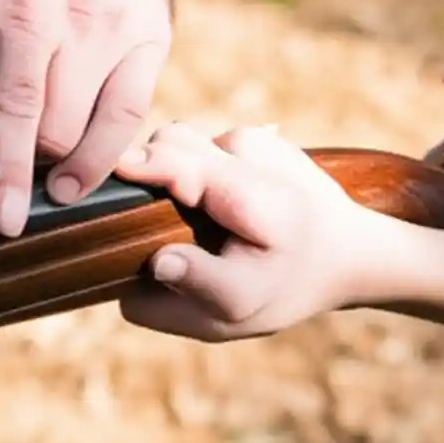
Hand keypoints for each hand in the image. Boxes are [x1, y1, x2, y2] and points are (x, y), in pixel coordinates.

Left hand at [0, 0, 171, 236]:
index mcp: (22, 5)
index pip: (17, 107)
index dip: (7, 170)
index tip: (5, 221)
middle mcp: (83, 20)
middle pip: (59, 131)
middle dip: (31, 168)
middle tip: (7, 183)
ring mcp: (128, 31)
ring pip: (104, 133)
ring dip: (74, 167)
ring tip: (50, 184)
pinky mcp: (157, 39)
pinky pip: (137, 114)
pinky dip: (112, 148)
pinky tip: (88, 162)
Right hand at [112, 124, 377, 341]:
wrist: (348, 252)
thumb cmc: (290, 286)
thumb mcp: (243, 306)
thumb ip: (192, 289)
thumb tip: (149, 266)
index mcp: (250, 193)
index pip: (178, 159)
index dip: (134, 166)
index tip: (95, 171)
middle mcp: (250, 151)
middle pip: (169, 142)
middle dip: (146, 174)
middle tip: (142, 222)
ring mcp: (253, 138)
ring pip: (181, 142)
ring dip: (171, 178)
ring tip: (189, 222)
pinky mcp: (253, 136)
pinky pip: (200, 149)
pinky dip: (194, 176)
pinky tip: (215, 209)